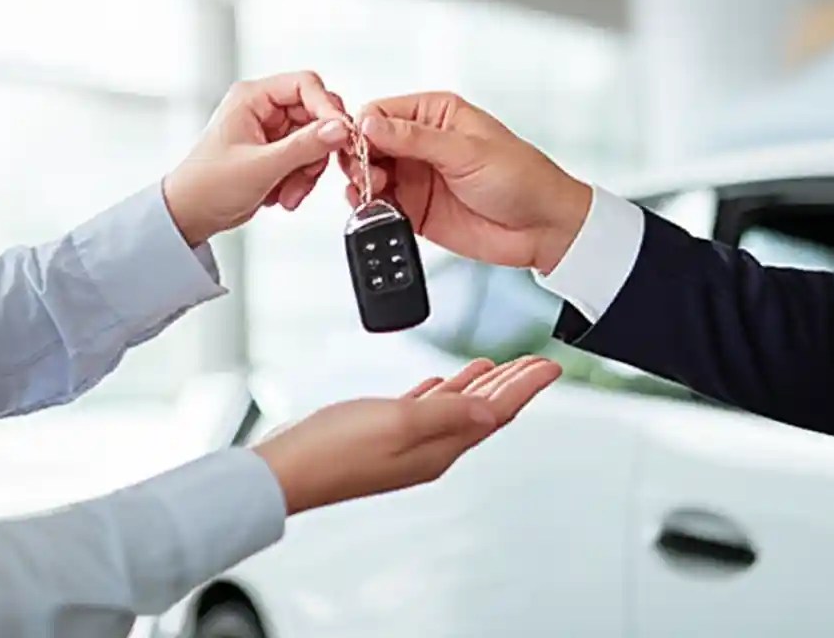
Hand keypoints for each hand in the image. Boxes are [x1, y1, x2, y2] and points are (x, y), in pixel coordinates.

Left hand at [163, 71, 349, 245]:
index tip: (341, 134)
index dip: (327, 108)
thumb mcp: (261, 166)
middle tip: (312, 171)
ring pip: (315, 141)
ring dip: (308, 171)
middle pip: (315, 115)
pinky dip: (301, 180)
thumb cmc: (207, 186)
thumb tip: (340, 129)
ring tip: (289, 192)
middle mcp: (263, 109)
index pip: (305, 85)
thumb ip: (304, 146)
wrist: (190, 216)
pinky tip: (284, 195)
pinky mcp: (276, 153)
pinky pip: (306, 159)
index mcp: (252, 97)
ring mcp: (271, 131)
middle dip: (317, 149)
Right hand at [254, 356, 561, 514]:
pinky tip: (440, 382)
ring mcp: (405, 444)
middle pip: (483, 411)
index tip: (550, 365)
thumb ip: (447, 413)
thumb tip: (493, 410)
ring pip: (456, 408)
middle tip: (536, 362)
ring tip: (501, 365)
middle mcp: (428, 449)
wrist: (284, 471)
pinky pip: (424, 410)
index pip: (496, 413)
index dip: (526, 387)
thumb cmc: (334, 450)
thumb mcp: (399, 422)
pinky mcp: (381, 436)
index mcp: (439, 449)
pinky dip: (441, 393)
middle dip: (512, 384)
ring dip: (480, 385)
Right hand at [342, 92, 591, 273]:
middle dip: (359, 157)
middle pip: (369, 144)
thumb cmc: (522, 179)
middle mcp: (422, 144)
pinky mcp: (415, 210)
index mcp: (437, 115)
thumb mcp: (467, 151)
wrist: (542, 228)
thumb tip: (371, 124)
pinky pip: (380, 206)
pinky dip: (370, 209)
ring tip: (372, 191)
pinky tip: (375, 209)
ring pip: (369, 175)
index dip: (363, 128)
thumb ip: (416, 139)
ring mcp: (417, 177)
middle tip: (366, 173)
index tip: (359, 146)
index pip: (382, 112)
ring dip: (362, 183)